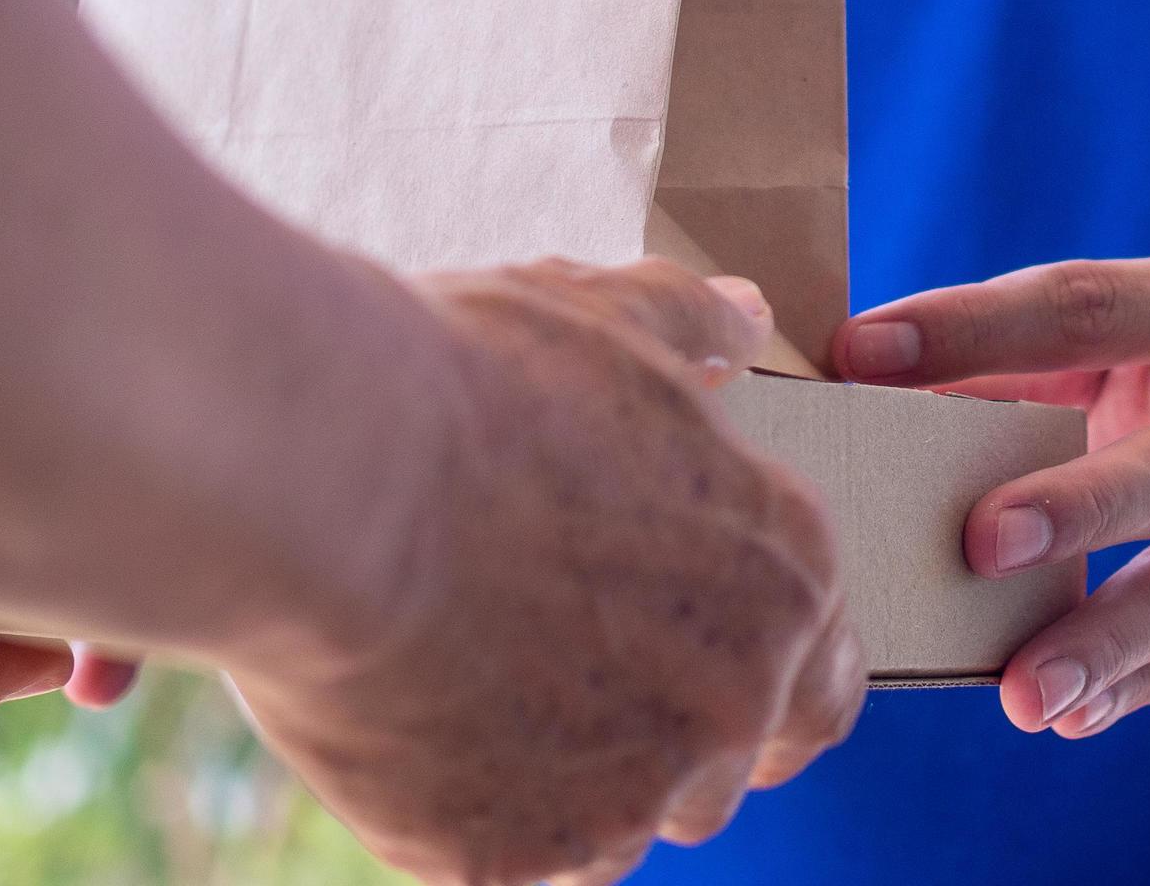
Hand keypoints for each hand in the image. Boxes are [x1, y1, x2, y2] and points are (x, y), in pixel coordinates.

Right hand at [226, 260, 861, 885]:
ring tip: (476, 675)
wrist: (323, 481)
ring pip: (619, 821)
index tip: (709, 658)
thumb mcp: (604, 316)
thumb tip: (743, 322)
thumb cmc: (466, 384)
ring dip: (570, 772)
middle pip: (727, 761)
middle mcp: (734, 695)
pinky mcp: (512, 853)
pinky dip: (468, 803)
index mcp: (782, 572)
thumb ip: (694, 329)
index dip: (773, 674)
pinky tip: (414, 712)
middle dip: (666, 727)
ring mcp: (628, 791)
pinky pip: (509, 850)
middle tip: (569, 667)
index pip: (826, 679)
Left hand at [834, 248, 1149, 740]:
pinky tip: (1068, 708)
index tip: (863, 352)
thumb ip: (1032, 352)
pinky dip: (1139, 686)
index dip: (977, 327)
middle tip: (979, 541)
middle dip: (1083, 506)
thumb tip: (877, 388)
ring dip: (1109, 638)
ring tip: (1024, 688)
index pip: (1093, 307)